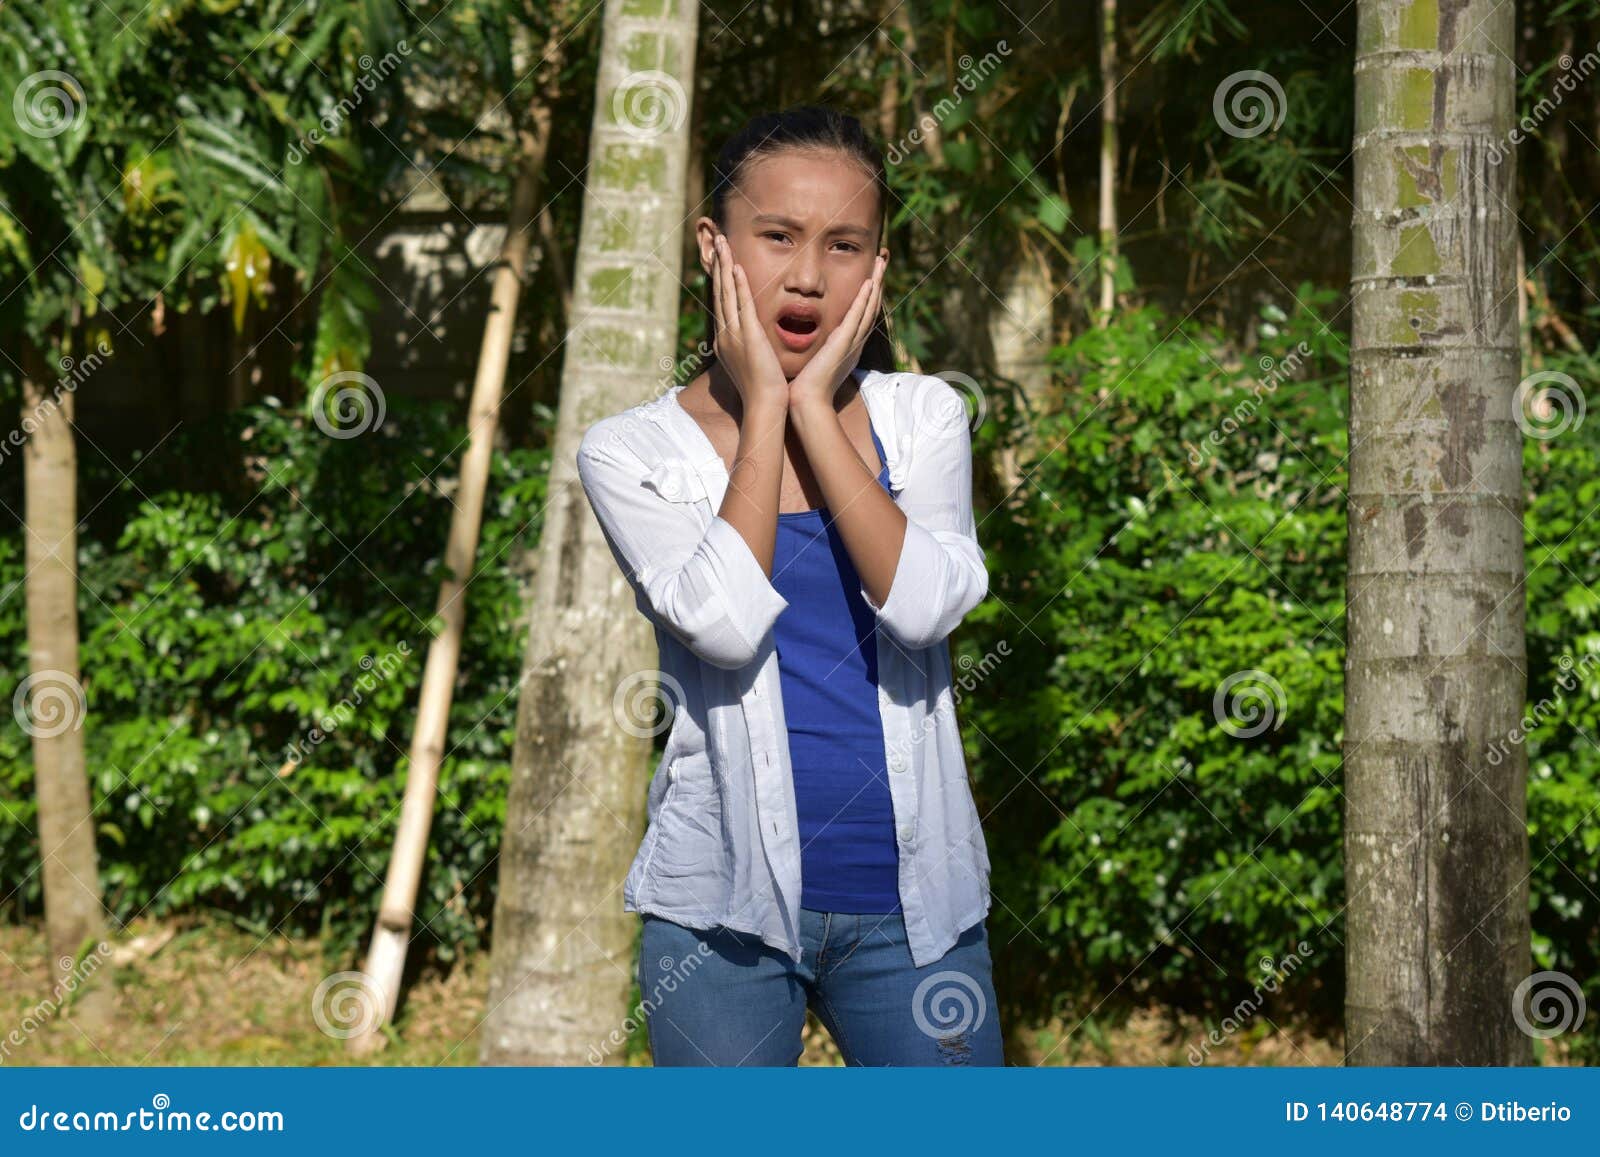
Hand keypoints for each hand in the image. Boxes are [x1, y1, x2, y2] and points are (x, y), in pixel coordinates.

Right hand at [711, 234, 787, 413]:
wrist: (764, 406)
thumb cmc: (763, 389)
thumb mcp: (752, 363)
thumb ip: (750, 346)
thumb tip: (753, 339)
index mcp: (726, 340)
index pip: (722, 302)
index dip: (720, 278)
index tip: (720, 258)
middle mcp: (725, 334)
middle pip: (719, 292)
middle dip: (718, 264)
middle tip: (717, 239)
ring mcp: (734, 335)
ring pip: (726, 293)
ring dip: (724, 266)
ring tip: (722, 242)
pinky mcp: (748, 337)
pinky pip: (741, 306)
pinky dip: (737, 286)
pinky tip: (735, 267)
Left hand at [786, 251, 886, 413]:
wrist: (807, 403)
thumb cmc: (807, 387)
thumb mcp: (816, 363)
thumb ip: (818, 351)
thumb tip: (810, 343)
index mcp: (848, 347)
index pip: (862, 315)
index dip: (869, 294)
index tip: (871, 275)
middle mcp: (855, 343)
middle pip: (871, 307)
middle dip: (877, 282)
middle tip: (882, 260)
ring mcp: (852, 343)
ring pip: (869, 308)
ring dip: (876, 284)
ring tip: (881, 262)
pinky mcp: (844, 344)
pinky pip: (857, 317)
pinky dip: (865, 300)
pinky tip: (869, 283)